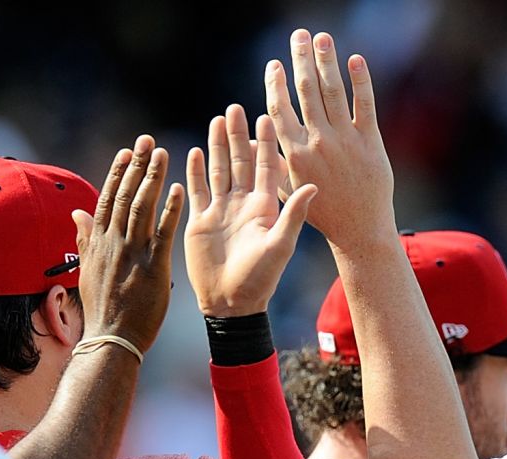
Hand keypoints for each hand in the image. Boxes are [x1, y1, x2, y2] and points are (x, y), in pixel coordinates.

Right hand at [73, 135, 182, 353]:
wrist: (112, 339)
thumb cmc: (102, 309)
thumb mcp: (87, 269)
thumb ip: (84, 238)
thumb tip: (76, 212)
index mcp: (98, 242)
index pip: (107, 199)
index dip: (118, 173)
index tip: (128, 152)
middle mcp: (113, 242)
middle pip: (125, 195)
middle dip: (137, 166)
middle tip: (148, 140)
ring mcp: (132, 254)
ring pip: (142, 207)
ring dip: (152, 178)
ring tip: (163, 154)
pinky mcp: (153, 267)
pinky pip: (163, 233)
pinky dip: (170, 210)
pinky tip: (179, 189)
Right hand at [184, 105, 318, 317]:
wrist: (231, 303)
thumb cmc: (260, 279)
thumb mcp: (280, 245)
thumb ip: (293, 214)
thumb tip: (314, 186)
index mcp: (264, 207)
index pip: (265, 167)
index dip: (265, 142)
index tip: (266, 115)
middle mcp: (243, 204)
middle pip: (240, 162)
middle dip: (238, 135)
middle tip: (236, 107)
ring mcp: (221, 211)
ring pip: (218, 170)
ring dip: (218, 146)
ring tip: (217, 120)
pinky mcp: (200, 221)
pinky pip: (197, 191)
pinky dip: (195, 172)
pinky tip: (193, 151)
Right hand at [263, 29, 392, 248]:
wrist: (359, 229)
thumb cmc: (321, 211)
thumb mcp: (288, 190)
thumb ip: (271, 161)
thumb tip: (248, 142)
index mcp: (295, 153)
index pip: (280, 109)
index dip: (276, 84)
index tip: (274, 64)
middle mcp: (319, 142)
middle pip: (306, 92)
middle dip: (301, 59)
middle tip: (298, 35)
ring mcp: (346, 140)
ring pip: (333, 92)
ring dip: (326, 61)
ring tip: (322, 38)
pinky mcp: (370, 141)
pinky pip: (366, 105)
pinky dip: (361, 81)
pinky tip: (355, 59)